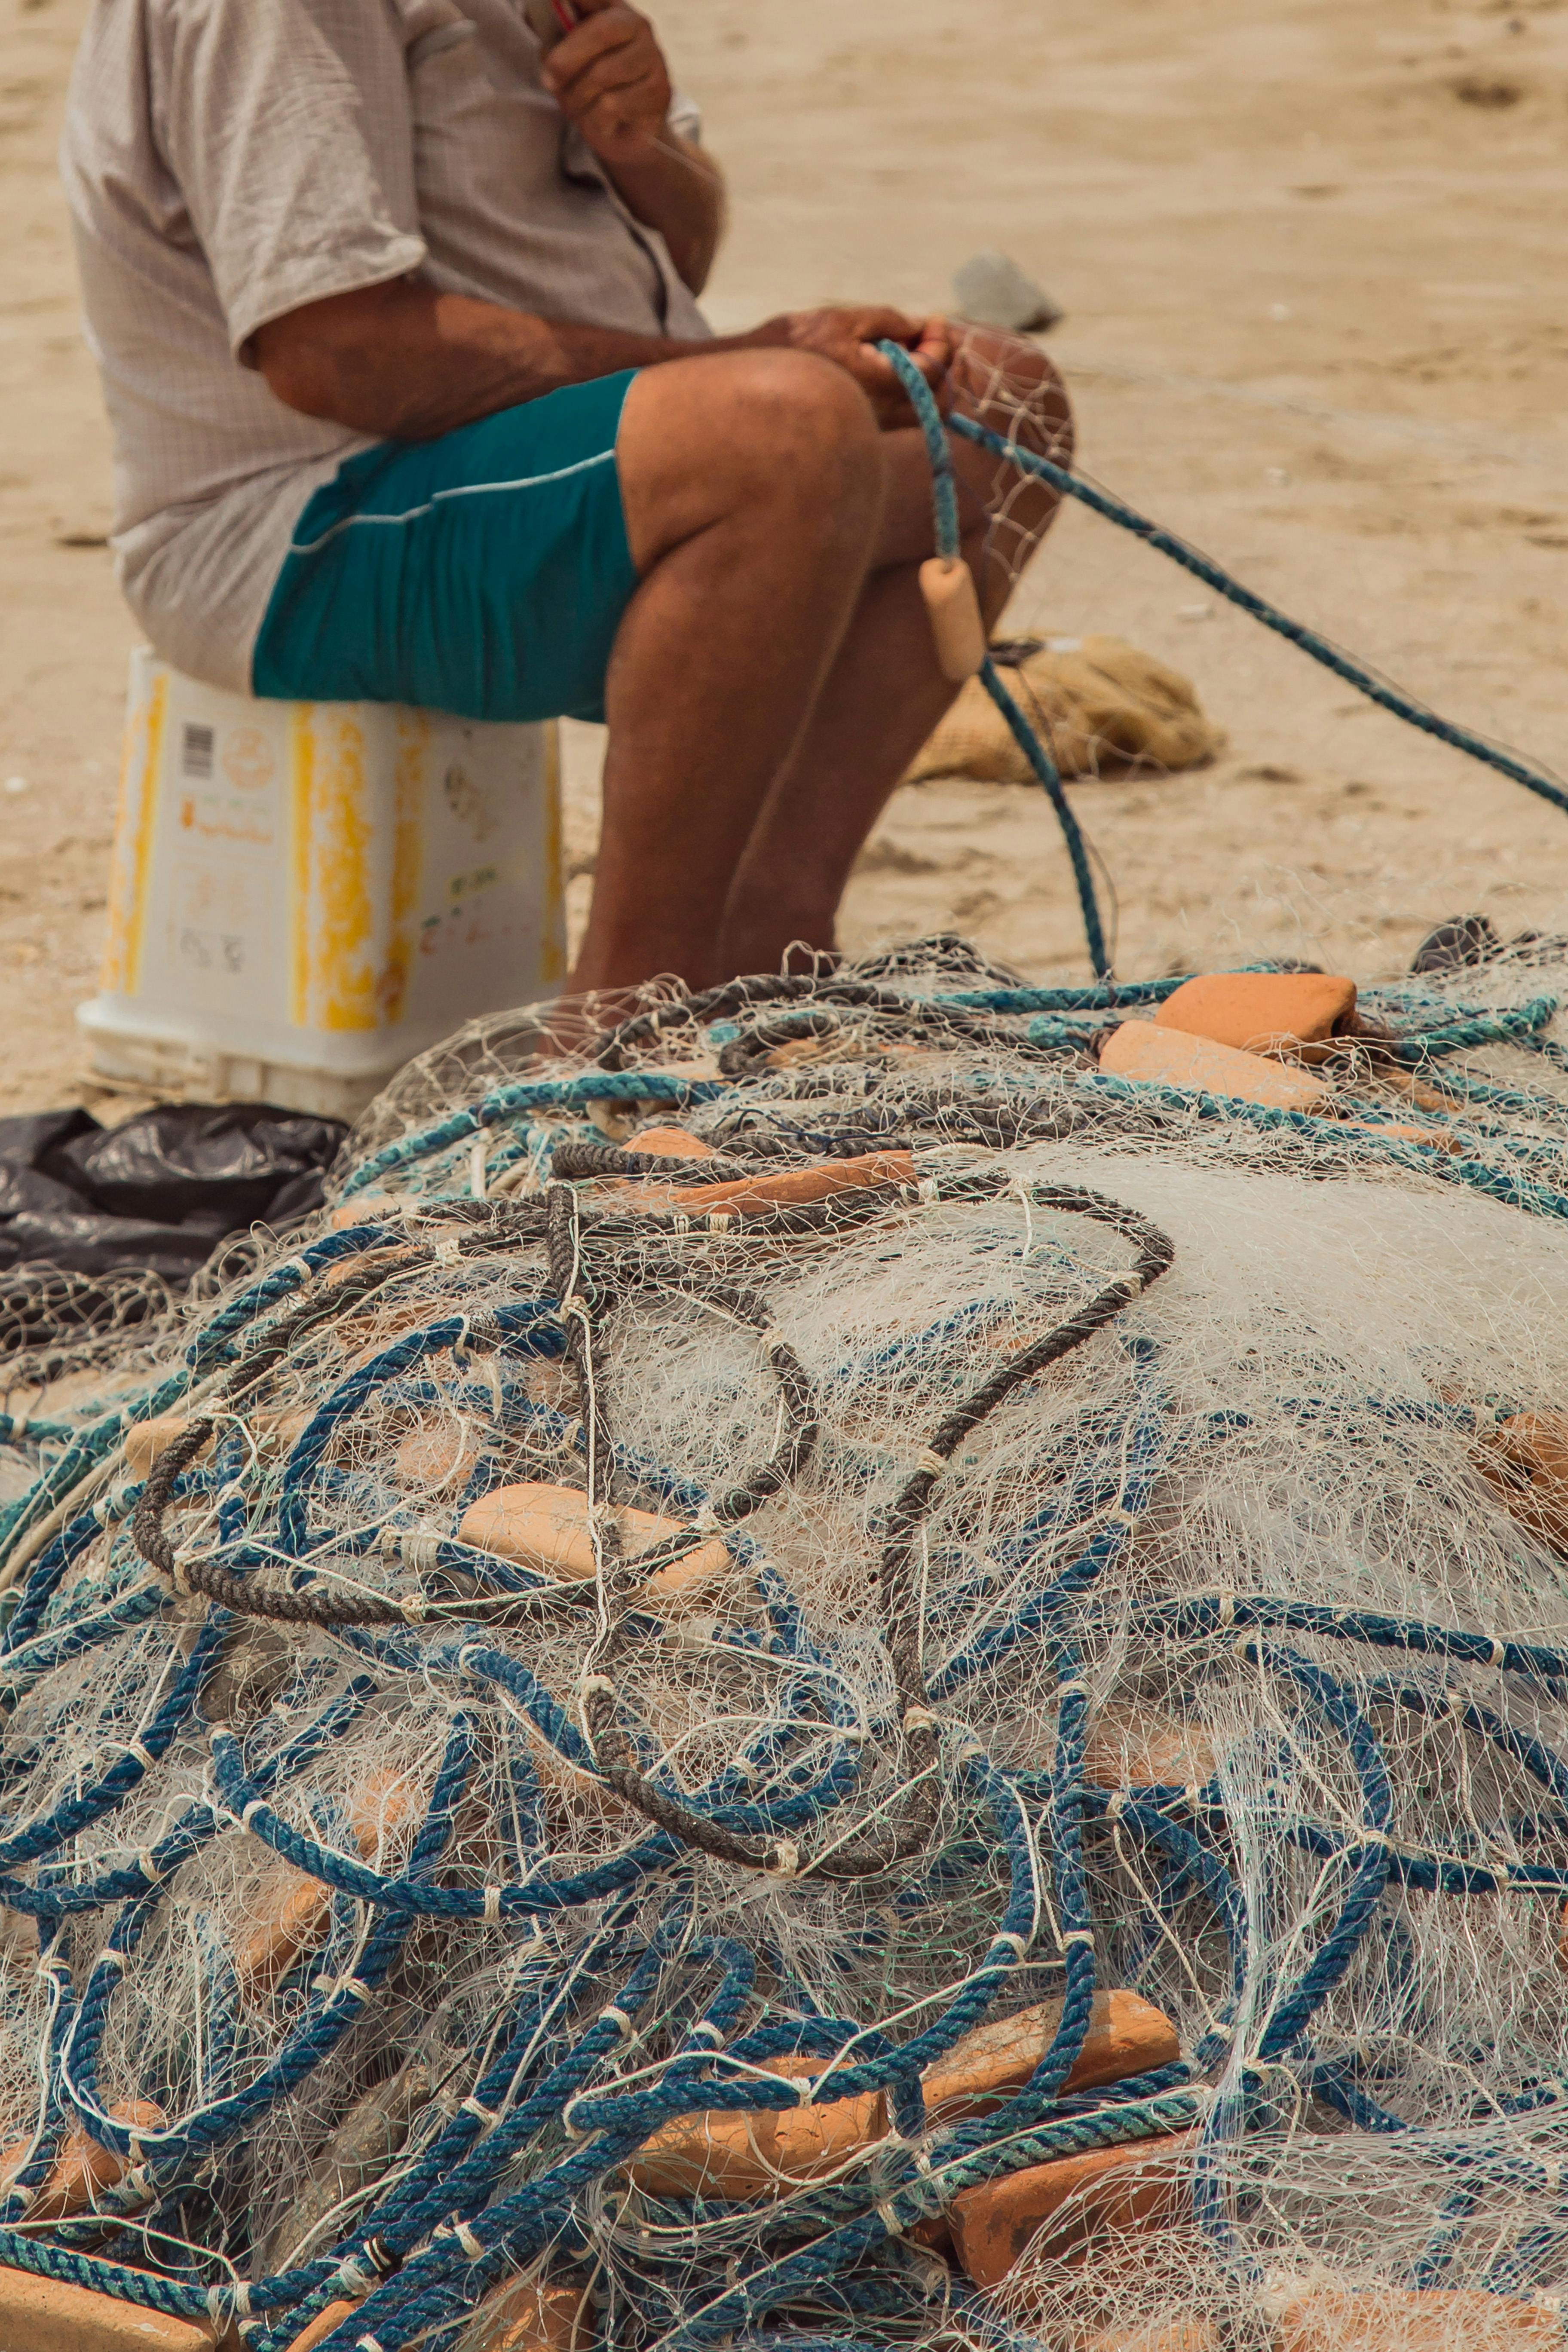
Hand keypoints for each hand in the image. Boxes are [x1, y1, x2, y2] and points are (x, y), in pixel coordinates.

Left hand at [540, 0, 672, 167]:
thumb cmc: (591, 86)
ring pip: (604, 76)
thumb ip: (555, 33)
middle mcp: (639, 26)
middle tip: (548, 81)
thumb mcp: (566, 56)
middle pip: (600, 32)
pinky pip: (613, 106)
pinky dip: (595, 119)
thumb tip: (538, 13)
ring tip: (575, 106)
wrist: (625, 129)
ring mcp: (653, 58)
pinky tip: (598, 120)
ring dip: (578, 98)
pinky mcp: (659, 92)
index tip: (556, 0)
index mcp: (614, 7)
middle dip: (566, 59)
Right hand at [746, 308, 953, 429]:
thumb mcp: (841, 320)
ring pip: (926, 415)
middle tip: (932, 337)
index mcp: (878, 384)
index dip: (941, 342)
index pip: (932, 371)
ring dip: (929, 379)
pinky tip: (894, 361)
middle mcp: (882, 413)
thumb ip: (888, 321)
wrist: (756, 388)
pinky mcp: (865, 428)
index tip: (933, 319)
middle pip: (940, 404)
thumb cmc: (794, 347)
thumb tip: (922, 326)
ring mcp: (875, 426)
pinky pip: (906, 416)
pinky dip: (912, 388)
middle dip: (944, 367)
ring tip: (912, 346)